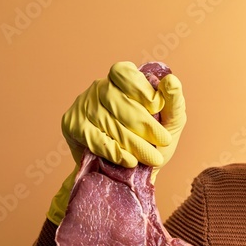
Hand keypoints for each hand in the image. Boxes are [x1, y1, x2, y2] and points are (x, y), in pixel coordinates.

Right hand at [47, 62, 186, 223]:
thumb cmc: (153, 139)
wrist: (132, 172)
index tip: (157, 107)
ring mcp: (83, 105)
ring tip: (152, 157)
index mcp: (123, 79)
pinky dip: (114, 151)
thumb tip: (172, 80)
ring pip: (107, 121)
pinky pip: (93, 137)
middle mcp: (100, 87)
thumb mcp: (170, 120)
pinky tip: (130, 160)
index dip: (141, 89)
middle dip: (144, 123)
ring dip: (133, 142)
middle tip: (163, 140)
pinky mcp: (72, 125)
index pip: (125, 73)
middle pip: (116, 100)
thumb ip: (173, 101)